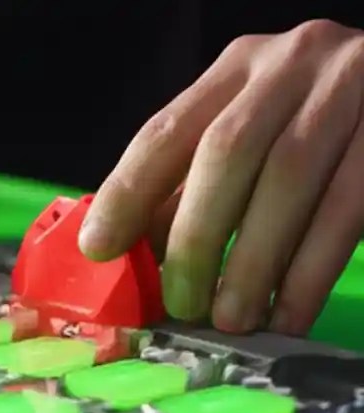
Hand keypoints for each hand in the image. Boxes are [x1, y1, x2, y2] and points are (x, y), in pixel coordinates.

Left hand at [81, 20, 363, 335]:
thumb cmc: (312, 124)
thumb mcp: (249, 133)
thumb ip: (194, 183)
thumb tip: (134, 253)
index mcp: (237, 68)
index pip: (165, 131)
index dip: (126, 193)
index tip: (99, 250)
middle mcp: (291, 66)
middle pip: (228, 152)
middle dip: (196, 237)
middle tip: (182, 303)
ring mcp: (350, 92)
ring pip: (290, 180)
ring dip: (253, 263)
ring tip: (231, 320)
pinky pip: (346, 210)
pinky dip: (310, 271)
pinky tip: (287, 313)